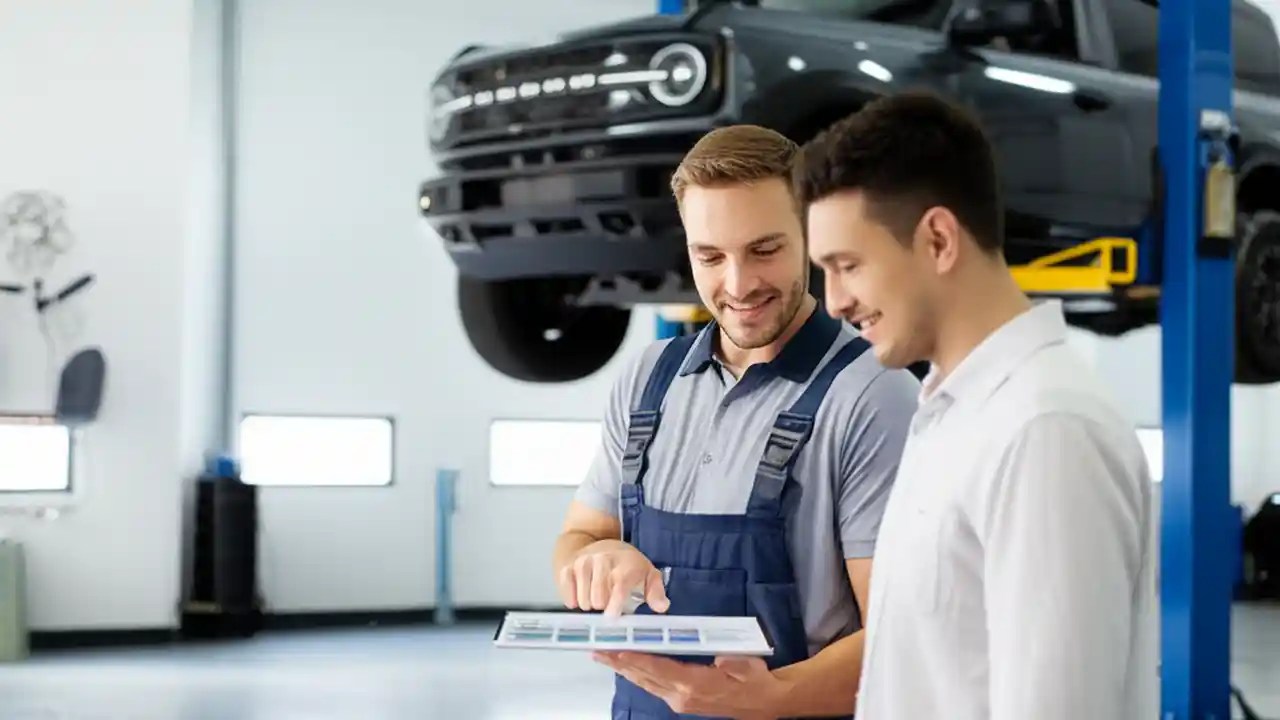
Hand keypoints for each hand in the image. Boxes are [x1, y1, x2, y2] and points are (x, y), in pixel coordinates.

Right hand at [558, 540, 669, 615]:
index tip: (611, 616)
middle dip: (603, 606)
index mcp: (626, 563)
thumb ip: (656, 592)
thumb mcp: (648, 574)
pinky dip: (573, 599)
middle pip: (597, 597)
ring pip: (583, 599)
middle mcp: (603, 560)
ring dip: (589, 604)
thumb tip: (661, 607)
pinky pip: (567, 591)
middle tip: (607, 602)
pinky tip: (580, 596)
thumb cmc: (627, 564)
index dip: (615, 602)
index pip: (619, 584)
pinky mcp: (568, 566)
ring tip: (596, 597)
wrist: (599, 542)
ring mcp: (583, 562)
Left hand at [592, 652, 785, 718]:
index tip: (617, 650)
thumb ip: (731, 664)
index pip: (659, 669)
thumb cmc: (755, 680)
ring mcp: (679, 700)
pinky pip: (653, 686)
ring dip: (623, 669)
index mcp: (695, 685)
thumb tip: (718, 660)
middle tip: (597, 649)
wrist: (764, 702)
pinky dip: (637, 674)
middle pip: (644, 676)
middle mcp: (681, 696)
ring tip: (604, 656)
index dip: (636, 659)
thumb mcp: (747, 666)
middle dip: (619, 662)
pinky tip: (626, 667)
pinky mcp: (681, 701)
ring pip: (645, 682)